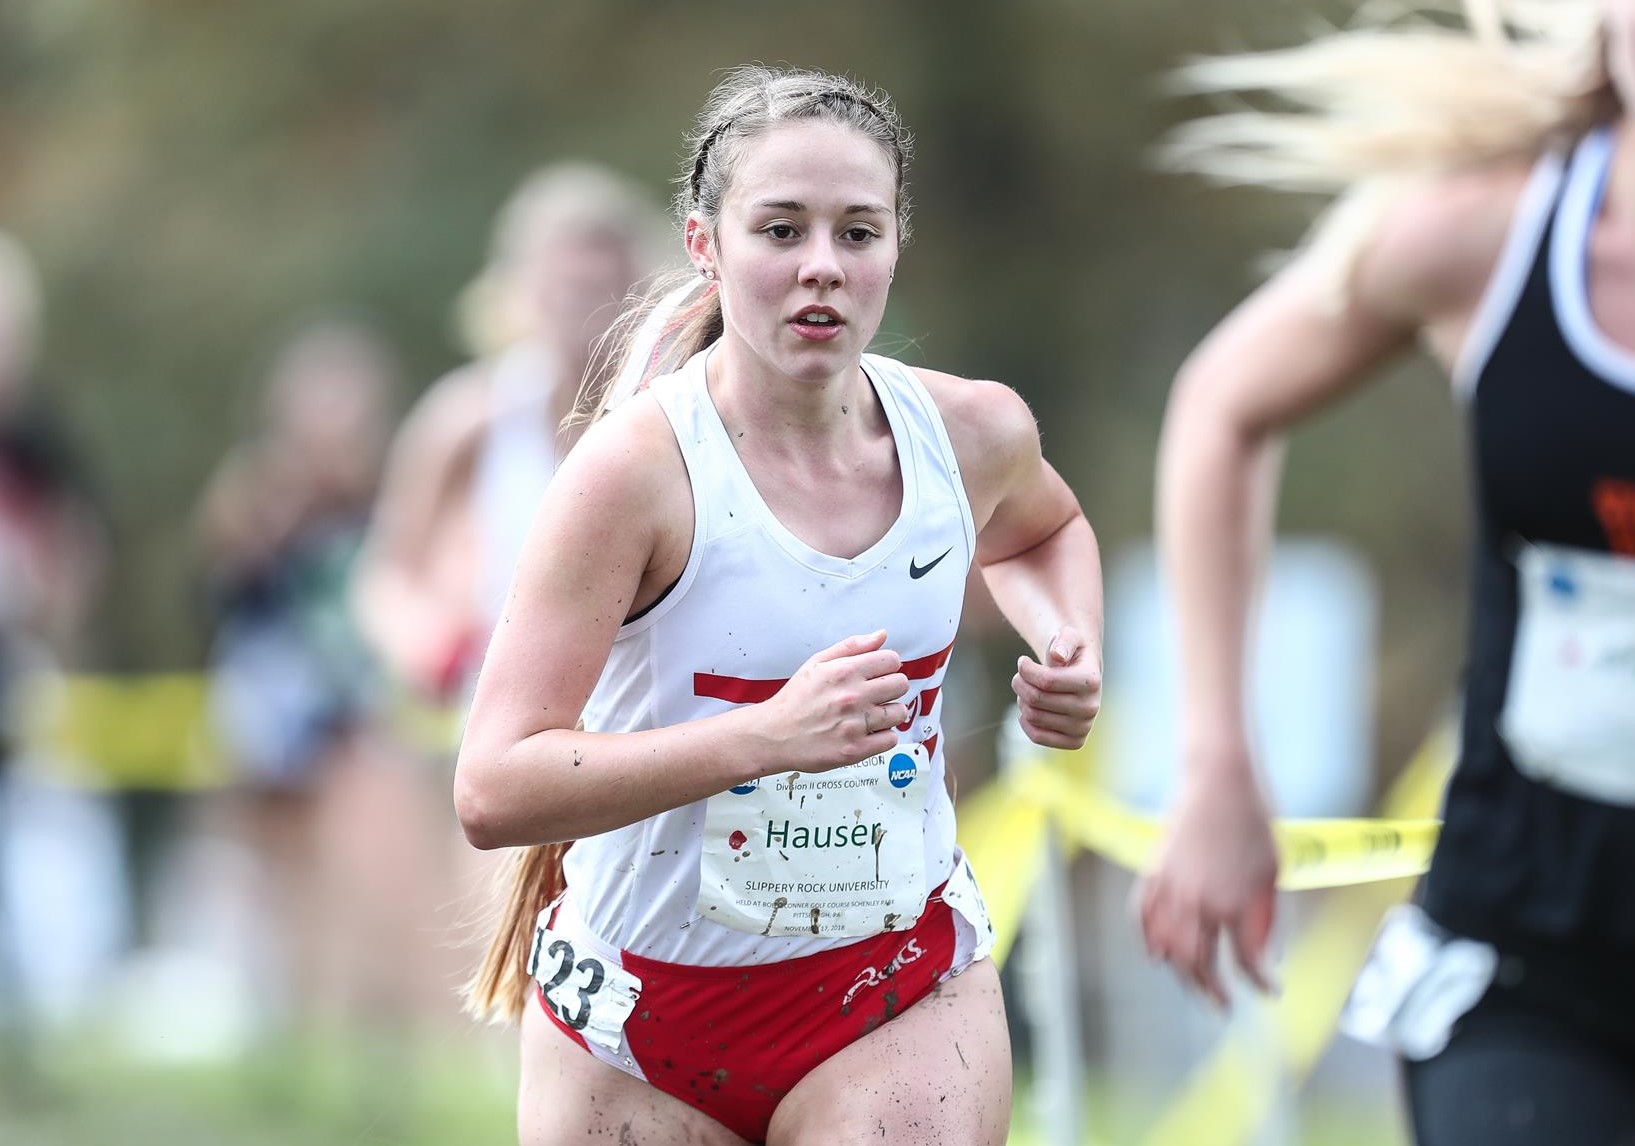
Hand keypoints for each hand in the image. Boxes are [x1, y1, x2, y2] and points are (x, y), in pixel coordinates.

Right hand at [761, 630, 910, 772]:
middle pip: (900, 684)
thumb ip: (852, 646)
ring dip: (889, 713)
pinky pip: (890, 740)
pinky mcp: (855, 749)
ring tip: (871, 715)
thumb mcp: (817, 662)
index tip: (879, 674)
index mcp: (844, 671)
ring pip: (899, 713)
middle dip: (891, 687)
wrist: (774, 735)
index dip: (887, 666)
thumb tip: (881, 635)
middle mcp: (853, 696)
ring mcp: (855, 724)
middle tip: (875, 694)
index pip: (892, 660)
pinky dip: (883, 736)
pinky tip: (868, 732)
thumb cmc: (795, 699)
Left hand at [1011, 626, 1099, 748]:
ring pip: (1033, 716)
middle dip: (1020, 683)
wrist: (1081, 676)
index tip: (1022, 661)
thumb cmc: (1070, 653)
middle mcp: (1091, 708)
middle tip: (1020, 676)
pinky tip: (1028, 707)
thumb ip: (1064, 641)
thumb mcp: (1069, 636)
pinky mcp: (1074, 742)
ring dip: (1021, 700)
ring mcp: (1084, 728)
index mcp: (1091, 681)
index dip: (1026, 669)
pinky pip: (1036, 736)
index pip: (1046, 681)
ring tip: (1027, 689)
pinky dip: (1025, 721)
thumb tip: (1058, 656)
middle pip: (1036, 699)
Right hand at [1136, 756, 1278, 1008]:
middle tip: (1223, 1005)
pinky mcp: (1153, 873)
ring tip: (1196, 983)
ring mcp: (1171, 889)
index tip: (1271, 991)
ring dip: (1182, 972)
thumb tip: (1260, 954)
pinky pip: (1144, 918)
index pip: (1246, 962)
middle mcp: (1198, 903)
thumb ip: (1264, 917)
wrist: (1217, 780)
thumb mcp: (1271, 872)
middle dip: (1212, 991)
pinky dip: (1149, 939)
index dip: (1260, 983)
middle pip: (1199, 965)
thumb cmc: (1254, 821)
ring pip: (1168, 948)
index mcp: (1234, 903)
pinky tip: (1157, 954)